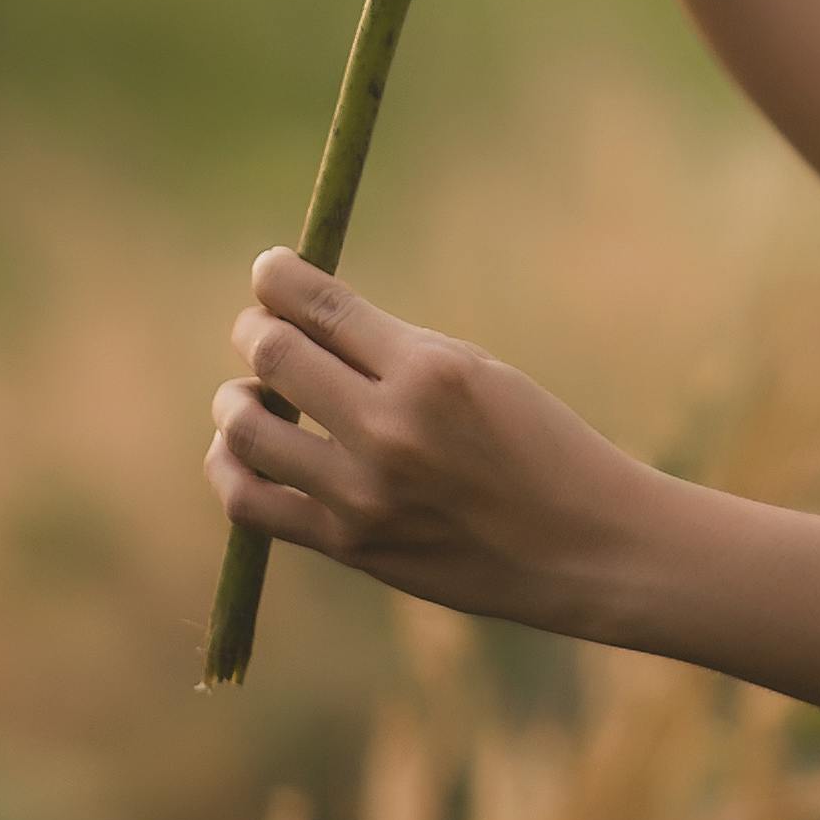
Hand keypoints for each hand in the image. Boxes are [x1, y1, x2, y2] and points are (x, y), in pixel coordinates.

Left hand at [208, 251, 641, 639]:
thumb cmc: (541, 447)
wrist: (587, 547)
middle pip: (273, 358)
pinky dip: (231, 467)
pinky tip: (240, 452)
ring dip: (236, 400)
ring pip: (247, 430)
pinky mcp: (350, 545)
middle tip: (258, 331)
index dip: (277, 278)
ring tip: (248, 397)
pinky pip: (253, 502)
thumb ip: (396, 353)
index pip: (320, 306)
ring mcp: (365, 494)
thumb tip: (304, 322)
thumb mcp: (480, 375)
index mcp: (432, 370)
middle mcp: (391, 428)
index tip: (269, 272)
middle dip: (254, 332)